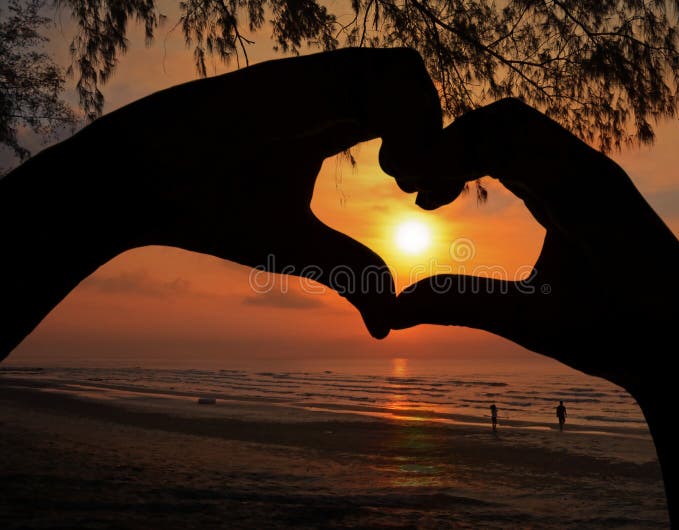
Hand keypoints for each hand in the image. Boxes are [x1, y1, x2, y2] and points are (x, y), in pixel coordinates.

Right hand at [0, 48, 441, 354]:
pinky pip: (381, 70)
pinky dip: (406, 118)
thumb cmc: (216, 213)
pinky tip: (386, 164)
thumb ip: (350, 274)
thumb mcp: (301, 249)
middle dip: (444, 137)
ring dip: (426, 124)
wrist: (144, 186)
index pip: (410, 117)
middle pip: (419, 87)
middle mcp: (333, 97)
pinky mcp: (300, 77)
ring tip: (403, 175)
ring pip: (408, 70)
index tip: (428, 201)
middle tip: (424, 189)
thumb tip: (385, 329)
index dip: (438, 154)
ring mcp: (318, 81)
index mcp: (336, 125)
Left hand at [384, 98, 678, 524]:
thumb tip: (395, 306)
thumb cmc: (600, 331)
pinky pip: (536, 140)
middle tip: (404, 178)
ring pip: (510, 118)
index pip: (491, 146)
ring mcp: (585, 172)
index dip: (446, 160)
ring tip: (424, 183)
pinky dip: (483, 151)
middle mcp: (567, 173)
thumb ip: (458, 301)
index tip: (416, 196)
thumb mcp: (511, 312)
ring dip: (456, 140)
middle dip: (442, 140)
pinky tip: (449, 187)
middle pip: (494, 122)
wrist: (669, 352)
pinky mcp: (601, 183)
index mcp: (550, 192)